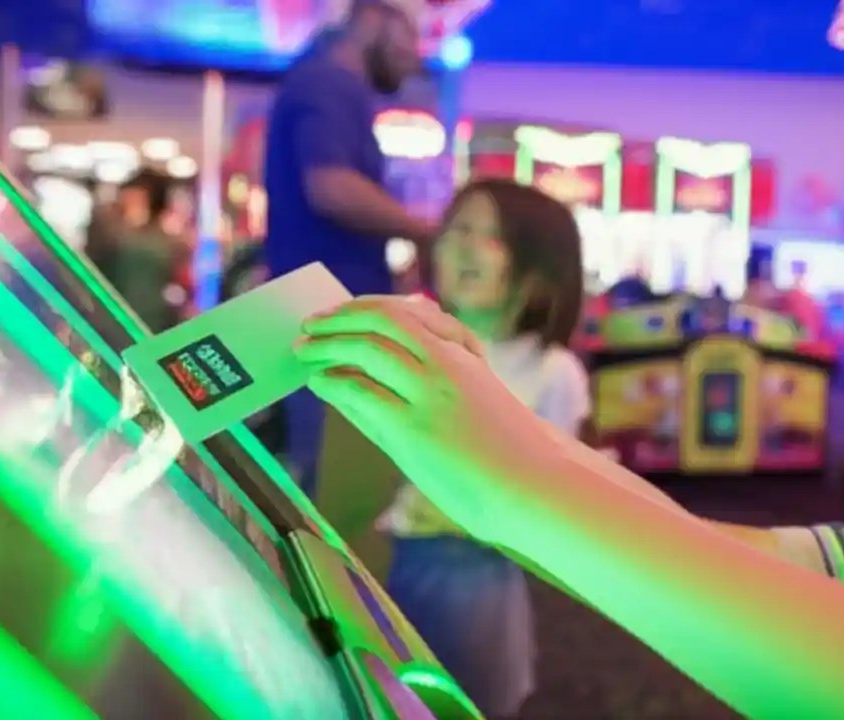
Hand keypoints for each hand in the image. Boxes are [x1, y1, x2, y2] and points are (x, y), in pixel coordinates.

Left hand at [295, 296, 561, 539]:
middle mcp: (448, 364)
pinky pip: (359, 391)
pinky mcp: (412, 428)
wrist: (539, 487)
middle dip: (342, 315)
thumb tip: (402, 383)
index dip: (373, 307)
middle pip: (384, 318)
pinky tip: (318, 381)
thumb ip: (450, 382)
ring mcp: (430, 393)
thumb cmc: (516, 457)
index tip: (347, 310)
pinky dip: (332, 380)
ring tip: (303, 348)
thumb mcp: (484, 404)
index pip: (413, 313)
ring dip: (329, 343)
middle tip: (313, 322)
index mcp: (468, 356)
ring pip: (367, 347)